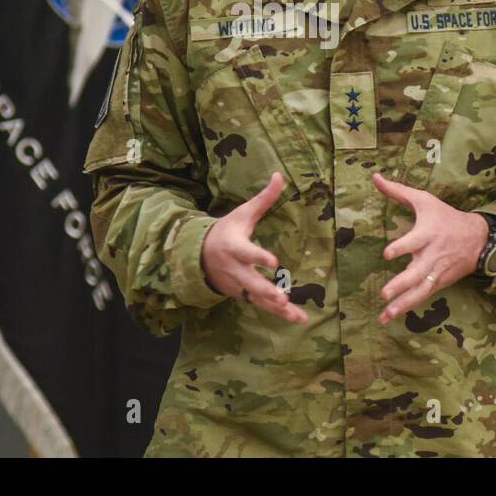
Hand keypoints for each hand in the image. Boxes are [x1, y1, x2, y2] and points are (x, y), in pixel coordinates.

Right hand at [200, 172, 307, 323]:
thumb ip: (264, 198)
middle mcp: (235, 269)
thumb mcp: (242, 213)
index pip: (246, 252)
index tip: (273, 260)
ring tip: (294, 314)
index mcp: (234, 247)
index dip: (258, 256)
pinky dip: (278, 315)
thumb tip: (279, 175)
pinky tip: (297, 319)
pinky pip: (261, 306)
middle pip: (250, 282)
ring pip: (257, 298)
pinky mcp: (242, 295)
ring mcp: (238, 285)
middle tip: (281, 298)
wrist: (199, 255)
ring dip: (276, 308)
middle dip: (266, 291)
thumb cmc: (226, 230)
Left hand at [372, 172, 489, 325]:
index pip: (414, 241)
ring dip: (402, 304)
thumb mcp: (424, 200)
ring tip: (385, 316)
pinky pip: (423, 296)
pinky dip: (409, 307)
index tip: (387, 254)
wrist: (478, 238)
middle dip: (401, 285)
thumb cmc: (445, 217)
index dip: (402, 247)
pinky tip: (393, 316)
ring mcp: (437, 272)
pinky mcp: (439, 283)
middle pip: (417, 272)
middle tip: (384, 294)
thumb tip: (374, 177)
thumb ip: (397, 191)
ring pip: (420, 290)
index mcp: (428, 233)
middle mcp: (432, 255)